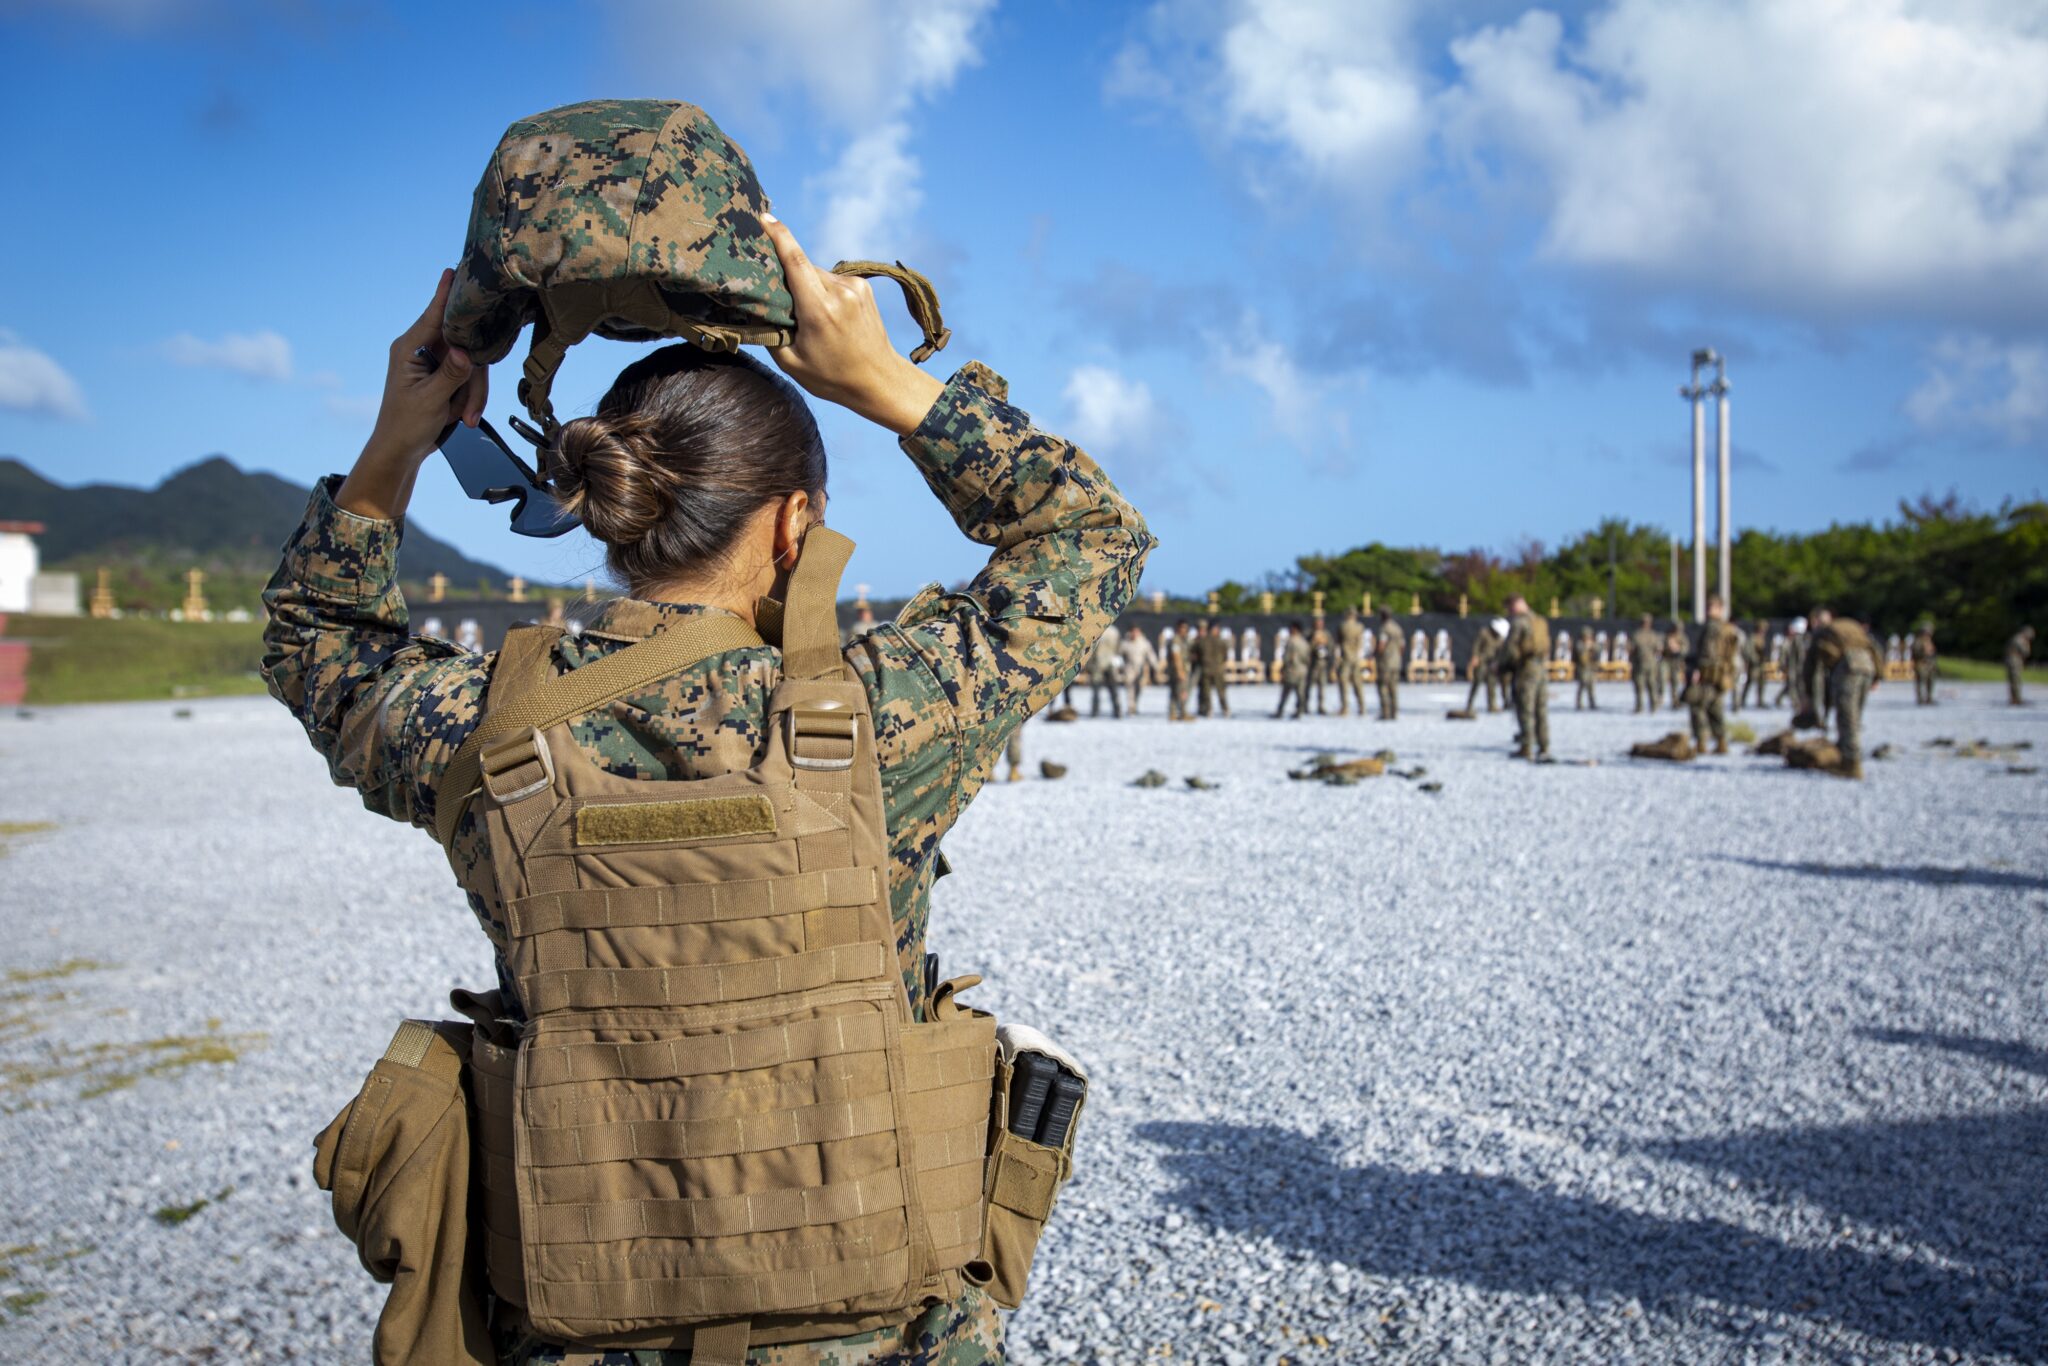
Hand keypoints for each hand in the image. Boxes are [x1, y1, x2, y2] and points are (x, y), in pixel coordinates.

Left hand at [360, 269, 488, 468]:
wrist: (401, 451)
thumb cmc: (405, 426)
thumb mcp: (429, 401)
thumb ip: (450, 374)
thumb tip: (465, 351)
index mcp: (409, 348)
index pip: (433, 315)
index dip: (446, 294)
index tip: (453, 269)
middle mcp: (422, 350)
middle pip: (463, 345)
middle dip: (472, 379)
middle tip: (468, 410)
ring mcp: (435, 362)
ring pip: (471, 365)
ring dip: (472, 394)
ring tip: (464, 418)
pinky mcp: (445, 375)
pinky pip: (470, 378)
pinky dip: (471, 398)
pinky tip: (464, 416)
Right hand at [761, 217, 941, 434]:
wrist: (879, 380)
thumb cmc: (832, 377)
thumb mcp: (791, 363)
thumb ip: (769, 333)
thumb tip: (752, 310)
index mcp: (820, 310)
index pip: (795, 261)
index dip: (778, 235)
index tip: (763, 218)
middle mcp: (840, 292)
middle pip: (802, 267)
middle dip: (785, 275)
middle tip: (777, 297)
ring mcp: (855, 287)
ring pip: (816, 272)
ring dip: (805, 284)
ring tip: (808, 316)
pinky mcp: (863, 286)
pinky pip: (832, 278)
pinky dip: (821, 288)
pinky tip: (826, 313)